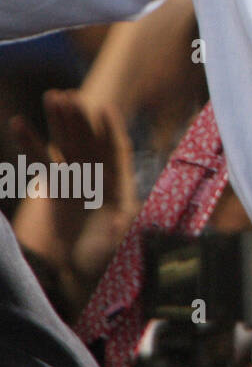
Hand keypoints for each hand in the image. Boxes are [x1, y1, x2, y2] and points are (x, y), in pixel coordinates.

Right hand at [10, 89, 138, 306]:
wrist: (82, 270)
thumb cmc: (102, 259)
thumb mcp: (113, 247)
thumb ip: (115, 233)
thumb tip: (119, 220)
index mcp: (118, 187)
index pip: (115, 153)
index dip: (111, 132)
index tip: (105, 110)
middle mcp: (99, 177)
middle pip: (90, 142)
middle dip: (81, 120)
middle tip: (69, 96)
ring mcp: (77, 179)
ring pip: (68, 144)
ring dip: (60, 121)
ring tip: (53, 96)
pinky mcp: (56, 186)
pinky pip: (42, 160)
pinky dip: (31, 142)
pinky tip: (18, 122)